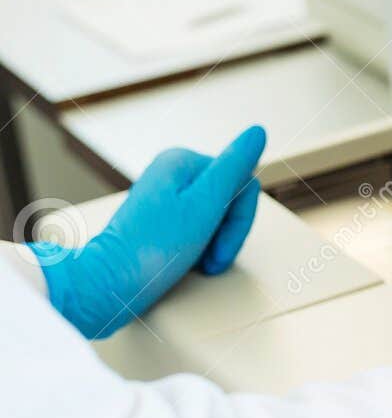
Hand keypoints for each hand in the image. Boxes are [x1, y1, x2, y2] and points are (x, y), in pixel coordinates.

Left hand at [31, 126, 267, 338]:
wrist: (109, 285)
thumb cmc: (153, 249)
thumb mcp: (205, 204)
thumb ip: (234, 167)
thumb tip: (257, 132)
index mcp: (182, 162)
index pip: (242, 182)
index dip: (240, 219)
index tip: (222, 246)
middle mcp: (172, 174)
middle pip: (230, 199)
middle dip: (228, 233)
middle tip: (211, 258)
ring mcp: (165, 198)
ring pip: (218, 216)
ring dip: (217, 243)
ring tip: (198, 262)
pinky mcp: (161, 221)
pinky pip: (199, 228)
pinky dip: (202, 247)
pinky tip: (189, 260)